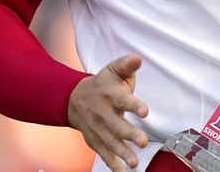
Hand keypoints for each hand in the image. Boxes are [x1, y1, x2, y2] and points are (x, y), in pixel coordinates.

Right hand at [67, 54, 150, 170]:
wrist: (74, 99)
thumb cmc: (103, 84)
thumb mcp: (113, 70)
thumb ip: (127, 64)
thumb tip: (138, 59)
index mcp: (109, 94)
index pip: (122, 99)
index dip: (133, 105)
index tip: (145, 111)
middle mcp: (102, 113)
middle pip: (116, 125)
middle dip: (129, 134)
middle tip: (143, 141)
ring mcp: (97, 129)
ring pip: (110, 142)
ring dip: (122, 153)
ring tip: (134, 163)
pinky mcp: (95, 140)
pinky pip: (104, 153)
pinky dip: (113, 164)